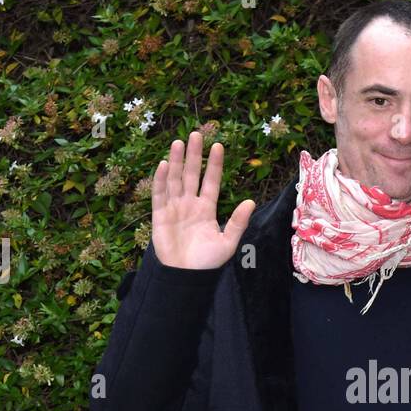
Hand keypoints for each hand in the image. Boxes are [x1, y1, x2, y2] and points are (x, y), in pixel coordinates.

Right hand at [151, 131, 255, 269]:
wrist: (186, 277)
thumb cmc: (207, 262)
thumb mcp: (227, 242)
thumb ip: (237, 222)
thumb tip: (250, 201)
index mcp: (206, 210)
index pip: (211, 182)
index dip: (214, 164)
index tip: (218, 146)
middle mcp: (190, 205)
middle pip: (191, 175)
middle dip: (193, 155)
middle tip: (195, 134)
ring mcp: (174, 209)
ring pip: (175, 180)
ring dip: (175, 161)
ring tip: (178, 142)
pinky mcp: (160, 216)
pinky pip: (159, 195)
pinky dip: (160, 180)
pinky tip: (163, 165)